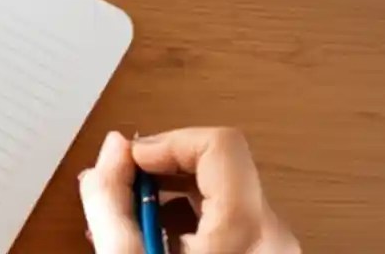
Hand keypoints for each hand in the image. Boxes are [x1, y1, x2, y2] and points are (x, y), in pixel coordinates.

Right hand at [79, 128, 298, 253]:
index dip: (167, 142)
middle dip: (161, 170)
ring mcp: (271, 249)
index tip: (133, 160)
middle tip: (123, 191)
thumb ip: (111, 199)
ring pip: (219, 193)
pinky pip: (227, 219)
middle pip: (216, 167)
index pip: (218, 144)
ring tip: (130, 222)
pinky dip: (187, 220)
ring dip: (169, 195)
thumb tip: (114, 149)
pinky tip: (154, 243)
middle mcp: (273, 236)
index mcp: (247, 230)